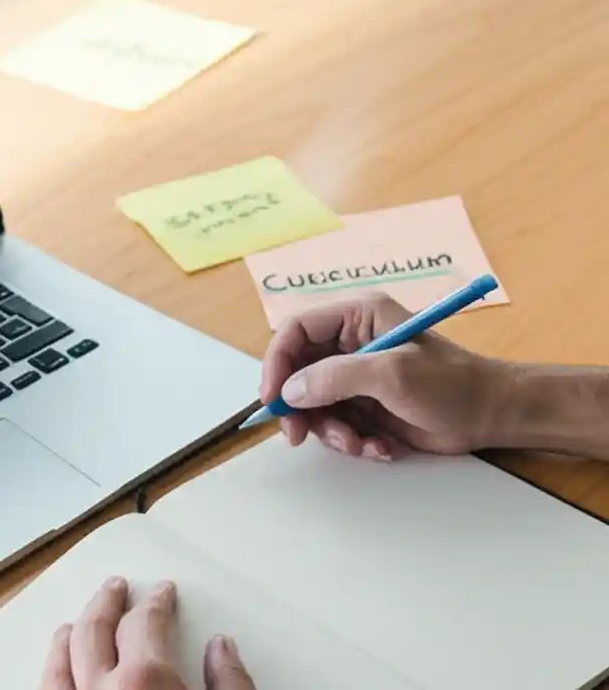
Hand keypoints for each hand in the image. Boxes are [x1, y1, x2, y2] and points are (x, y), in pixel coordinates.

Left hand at [42, 576, 254, 689]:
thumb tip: (222, 650)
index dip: (157, 603)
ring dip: (70, 635)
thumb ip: (231, 685)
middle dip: (107, 603)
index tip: (163, 592)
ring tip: (74, 622)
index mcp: (145, 680)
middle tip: (116, 587)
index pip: (146, 623)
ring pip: (60, 662)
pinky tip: (56, 668)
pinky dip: (51, 671)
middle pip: (95, 630)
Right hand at [261, 293, 507, 458]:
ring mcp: (355, 376)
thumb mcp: (393, 374)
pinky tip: (379, 447)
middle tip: (298, 435)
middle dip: (299, 407)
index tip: (273, 398)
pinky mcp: (362, 405)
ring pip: (312, 404)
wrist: (491, 416)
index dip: (277, 363)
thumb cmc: (451, 385)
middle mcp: (349, 343)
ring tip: (360, 444)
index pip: (295, 331)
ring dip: (329, 430)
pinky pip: (334, 423)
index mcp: (356, 318)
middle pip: (296, 371)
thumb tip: (290, 391)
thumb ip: (336, 377)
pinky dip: (349, 440)